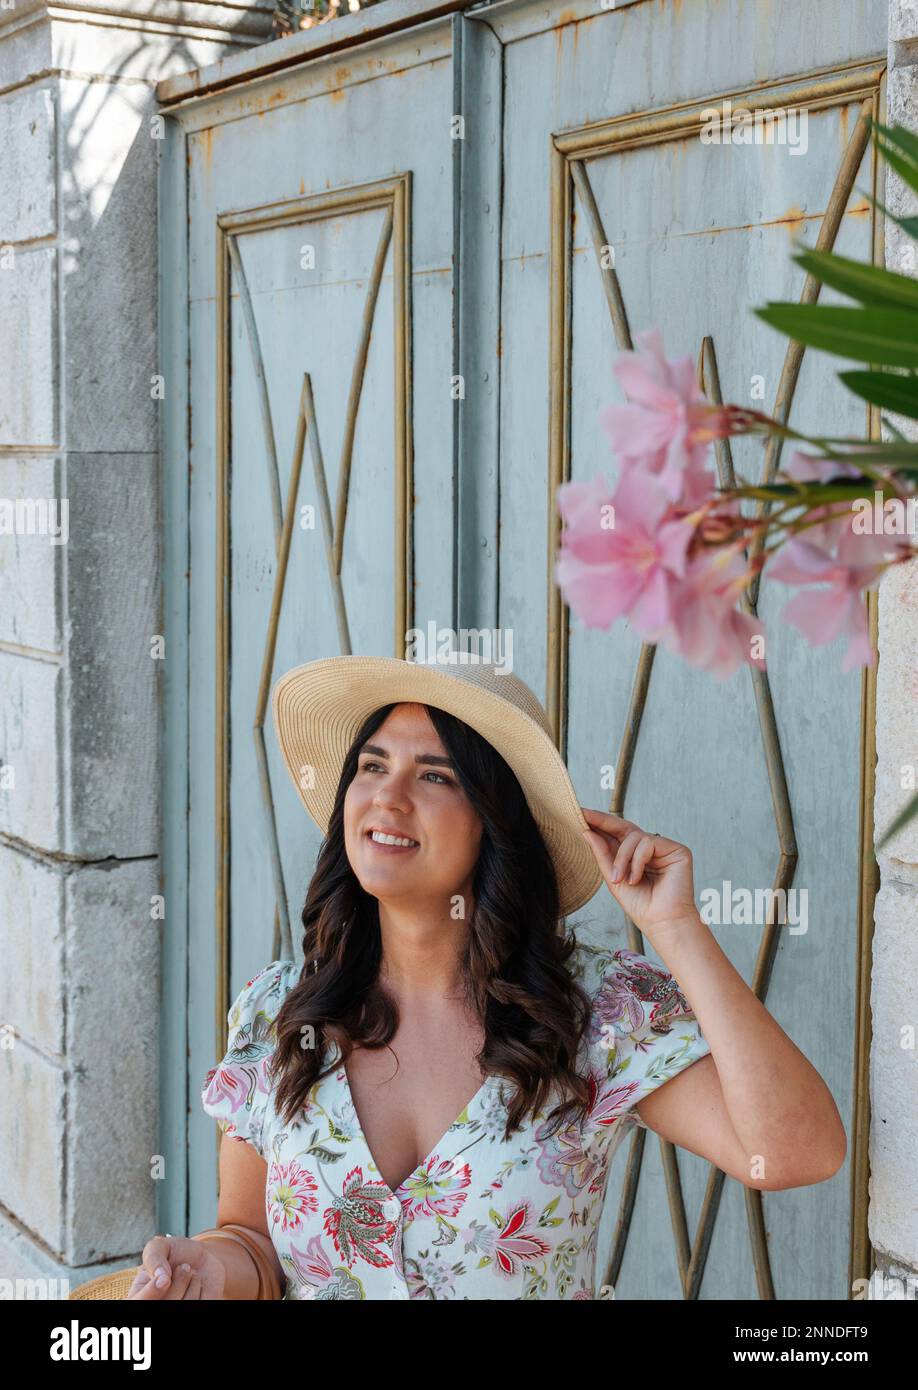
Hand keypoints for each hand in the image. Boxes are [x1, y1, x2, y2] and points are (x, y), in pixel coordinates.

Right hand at [126, 1234, 226, 1299]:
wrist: (205, 1257)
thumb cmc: (177, 1253)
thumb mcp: (160, 1246)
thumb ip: (153, 1258)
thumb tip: (159, 1277)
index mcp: (139, 1295)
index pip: (139, 1301)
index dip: (151, 1292)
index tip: (165, 1279)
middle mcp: (155, 1305)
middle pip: (165, 1303)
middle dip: (177, 1285)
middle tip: (183, 1268)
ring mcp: (174, 1309)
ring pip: (183, 1304)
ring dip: (192, 1283)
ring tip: (190, 1274)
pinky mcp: (192, 1311)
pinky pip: (197, 1304)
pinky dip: (200, 1291)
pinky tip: (197, 1285)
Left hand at [580, 807, 697, 939]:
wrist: (660, 922)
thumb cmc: (640, 905)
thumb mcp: (613, 878)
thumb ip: (602, 854)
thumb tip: (587, 831)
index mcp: (634, 855)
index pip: (616, 834)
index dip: (599, 823)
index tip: (580, 813)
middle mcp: (649, 849)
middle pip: (624, 826)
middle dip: (603, 821)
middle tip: (585, 815)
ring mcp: (663, 848)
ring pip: (634, 837)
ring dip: (622, 858)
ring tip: (619, 879)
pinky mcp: (677, 850)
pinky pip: (648, 842)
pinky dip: (638, 860)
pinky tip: (636, 878)